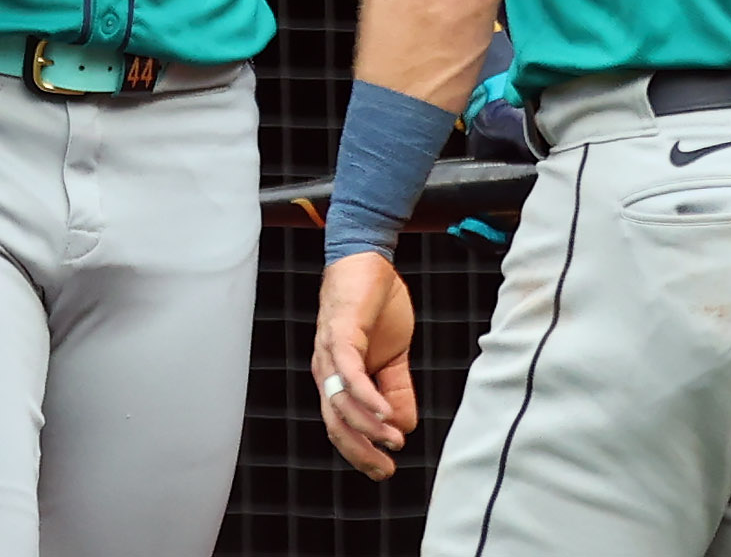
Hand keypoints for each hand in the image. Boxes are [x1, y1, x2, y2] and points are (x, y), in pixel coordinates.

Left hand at [311, 251, 416, 479]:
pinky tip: (384, 413)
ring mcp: (330, 353)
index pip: (342, 426)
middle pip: (335, 424)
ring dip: (367, 428)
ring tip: (394, 440)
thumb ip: (397, 389)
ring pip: (340, 403)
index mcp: (337, 378)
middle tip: (385, 470)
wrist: (369, 259)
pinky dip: (366, 397)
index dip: (361, 452)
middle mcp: (327, 370)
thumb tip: (404, 425)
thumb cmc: (376, 305)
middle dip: (360, 452)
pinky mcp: (340, 334)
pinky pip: (349, 373)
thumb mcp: (394, 356)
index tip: (385, 470)